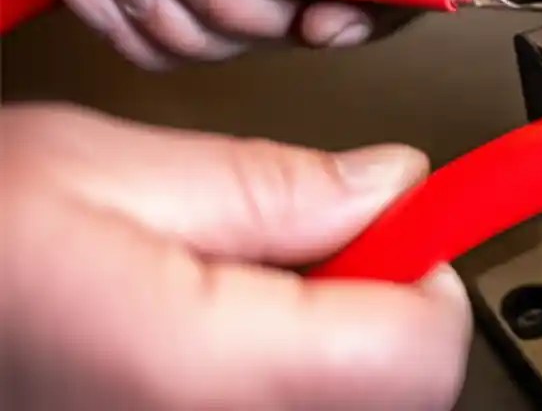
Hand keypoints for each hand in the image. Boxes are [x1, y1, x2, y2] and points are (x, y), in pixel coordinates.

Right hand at [0, 103, 471, 409]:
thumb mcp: (105, 165)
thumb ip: (272, 186)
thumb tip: (391, 189)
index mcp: (196, 372)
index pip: (418, 353)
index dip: (425, 272)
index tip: (404, 225)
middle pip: (398, 395)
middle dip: (379, 311)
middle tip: (313, 249)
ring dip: (332, 350)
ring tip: (244, 292)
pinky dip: (286, 381)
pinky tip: (222, 341)